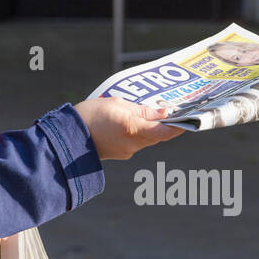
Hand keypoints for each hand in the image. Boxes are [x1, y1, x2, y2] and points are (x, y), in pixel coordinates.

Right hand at [71, 98, 185, 160]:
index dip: (180, 126)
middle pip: (159, 135)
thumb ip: (142, 110)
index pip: (165, 131)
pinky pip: (137, 141)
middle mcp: (134, 144)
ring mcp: (128, 151)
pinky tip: (134, 122)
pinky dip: (139, 132)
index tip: (191, 119)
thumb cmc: (90, 116)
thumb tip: (163, 113)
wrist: (67, 138)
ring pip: (148, 138)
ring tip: (151, 113)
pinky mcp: (121, 153)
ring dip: (152, 127)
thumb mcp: (117, 105)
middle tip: (174, 110)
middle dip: (166, 124)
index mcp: (133, 129)